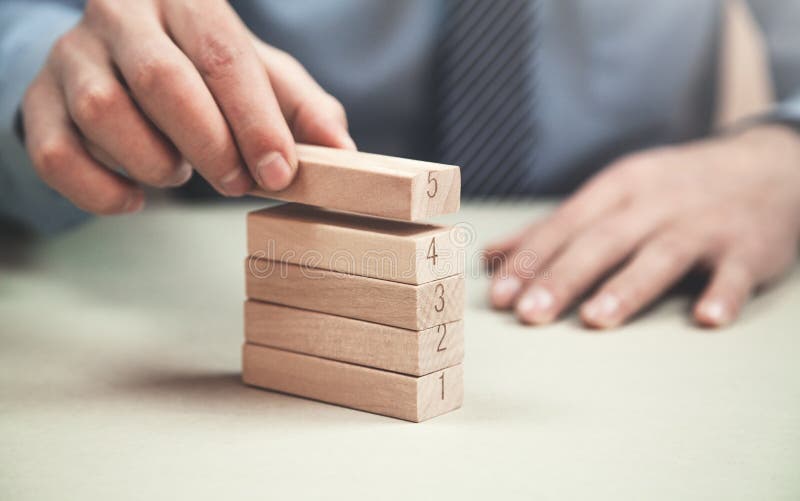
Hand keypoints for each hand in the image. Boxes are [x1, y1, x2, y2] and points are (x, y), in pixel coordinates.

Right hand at [21, 0, 354, 213]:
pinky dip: (103, 192)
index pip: (222, 55)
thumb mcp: (261, 77)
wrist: (124, 61)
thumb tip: (343, 153)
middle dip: (211, 145)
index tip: (280, 172)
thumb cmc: (205, 71)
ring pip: (107, 115)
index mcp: (185, 0)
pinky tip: (136, 197)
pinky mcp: (40, 103)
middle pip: (163, 80)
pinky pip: (58, 157)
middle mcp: (121, 16)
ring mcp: (73, 57)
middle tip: (238, 181)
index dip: (255, 121)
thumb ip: (303, 109)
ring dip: (156, 163)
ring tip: (181, 172)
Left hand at [486, 124, 799, 327]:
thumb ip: (555, 228)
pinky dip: (723, 293)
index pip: (565, 225)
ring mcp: (704, 223)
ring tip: (596, 319)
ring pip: (661, 254)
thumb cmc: (673, 188)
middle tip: (530, 314)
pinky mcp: (748, 246)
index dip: (531, 260)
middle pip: (604, 240)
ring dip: (628, 286)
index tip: (499, 295)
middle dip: (564, 277)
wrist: (767, 164)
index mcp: (618, 189)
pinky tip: (707, 318)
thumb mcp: (614, 193)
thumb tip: (491, 255)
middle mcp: (655, 203)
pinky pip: (735, 271)